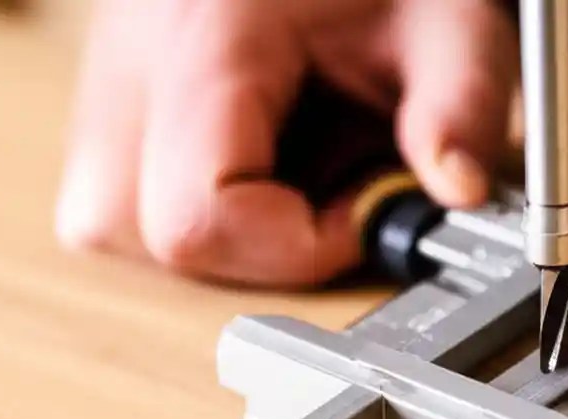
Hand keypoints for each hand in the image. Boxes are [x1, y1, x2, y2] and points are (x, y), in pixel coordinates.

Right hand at [54, 0, 514, 286]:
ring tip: (293, 165)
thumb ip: (461, 104)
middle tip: (329, 191)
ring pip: (111, 223)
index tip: (360, 212)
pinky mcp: (108, 101)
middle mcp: (132, 63)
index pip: (196, 219)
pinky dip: (194, 202)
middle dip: (250, 247)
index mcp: (208, 37)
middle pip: (134, 231)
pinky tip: (256, 155)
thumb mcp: (447, 18)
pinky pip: (118, 196)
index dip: (291, 246)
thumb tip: (457, 190)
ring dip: (217, 230)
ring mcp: (105, 82)